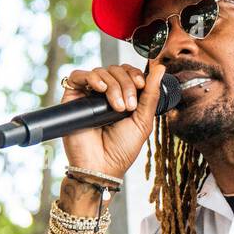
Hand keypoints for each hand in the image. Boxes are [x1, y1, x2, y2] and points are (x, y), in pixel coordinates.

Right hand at [60, 60, 164, 180]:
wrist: (101, 166)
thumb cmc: (121, 149)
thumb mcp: (143, 121)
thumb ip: (151, 94)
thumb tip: (160, 67)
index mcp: (123, 97)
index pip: (128, 72)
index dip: (135, 74)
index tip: (141, 85)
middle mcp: (105, 94)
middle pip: (115, 70)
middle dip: (126, 84)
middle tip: (128, 106)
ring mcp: (89, 95)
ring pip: (100, 72)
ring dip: (113, 86)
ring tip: (117, 108)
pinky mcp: (72, 98)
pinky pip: (78, 75)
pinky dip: (91, 78)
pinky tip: (100, 89)